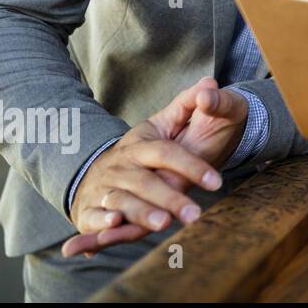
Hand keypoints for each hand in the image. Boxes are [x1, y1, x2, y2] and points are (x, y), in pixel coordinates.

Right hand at [62, 77, 243, 257]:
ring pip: (121, 201)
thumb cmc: (149, 146)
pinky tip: (114, 225)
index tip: (217, 182)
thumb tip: (210, 82)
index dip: (191, 166)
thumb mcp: (168, 122)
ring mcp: (104, 188)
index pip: (166, 153)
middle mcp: (120, 166)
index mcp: (141, 144)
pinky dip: (99, 223)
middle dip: (170, 198)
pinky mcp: (90, 211)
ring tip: (164, 223)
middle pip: (145, 182)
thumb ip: (190, 104)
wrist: (107, 166)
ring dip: (140, 213)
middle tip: (195, 214)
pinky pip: (92, 217)